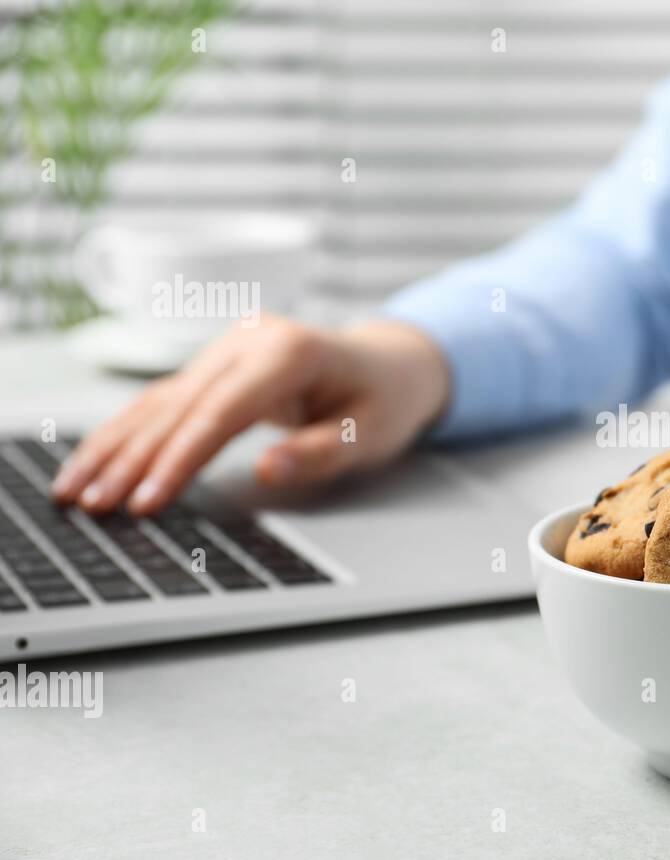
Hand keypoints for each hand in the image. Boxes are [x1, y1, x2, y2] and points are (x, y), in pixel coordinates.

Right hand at [51, 316, 449, 515]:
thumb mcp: (368, 434)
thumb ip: (318, 453)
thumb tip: (266, 469)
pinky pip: (166, 400)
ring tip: (75, 489)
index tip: (149, 499)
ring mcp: (227, 348)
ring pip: (161, 400)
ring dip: (116, 446)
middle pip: (180, 406)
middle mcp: (249, 341)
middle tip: (95, 505)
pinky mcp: (216, 365)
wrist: (390, 364)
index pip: (222, 412)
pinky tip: (96, 460)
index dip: (182, 458)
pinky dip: (129, 433)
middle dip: (134, 458)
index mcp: (288, 352)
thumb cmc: (383, 401)